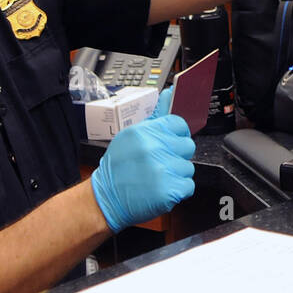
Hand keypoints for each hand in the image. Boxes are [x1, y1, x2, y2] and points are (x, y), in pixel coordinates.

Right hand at [90, 87, 195, 231]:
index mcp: (145, 132)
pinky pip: (188, 185)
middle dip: (177, 156)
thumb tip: (170, 93)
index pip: (179, 124)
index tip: (170, 143)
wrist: (105, 198)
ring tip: (156, 178)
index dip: (177, 135)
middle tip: (159, 164)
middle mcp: (153, 148)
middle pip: (187, 146)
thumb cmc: (118, 168)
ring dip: (176, 175)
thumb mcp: (131, 137)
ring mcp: (162, 170)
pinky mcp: (168, 190)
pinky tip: (161, 189)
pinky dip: (177, 191)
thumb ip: (155, 117)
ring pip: (188, 167)